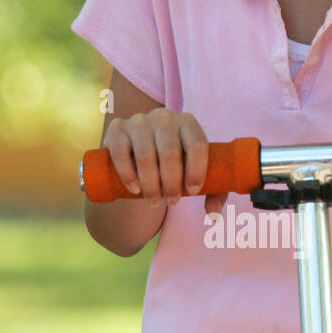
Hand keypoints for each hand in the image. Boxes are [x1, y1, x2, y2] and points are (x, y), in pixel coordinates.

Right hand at [103, 109, 227, 214]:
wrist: (139, 154)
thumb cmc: (176, 166)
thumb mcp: (196, 175)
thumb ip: (213, 193)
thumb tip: (214, 215)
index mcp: (188, 123)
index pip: (197, 144)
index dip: (196, 170)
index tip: (192, 192)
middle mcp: (164, 117)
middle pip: (171, 153)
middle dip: (172, 183)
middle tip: (172, 201)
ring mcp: (139, 121)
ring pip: (146, 156)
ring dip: (151, 184)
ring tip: (155, 201)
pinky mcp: (117, 129)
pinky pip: (121, 153)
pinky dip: (128, 174)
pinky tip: (135, 189)